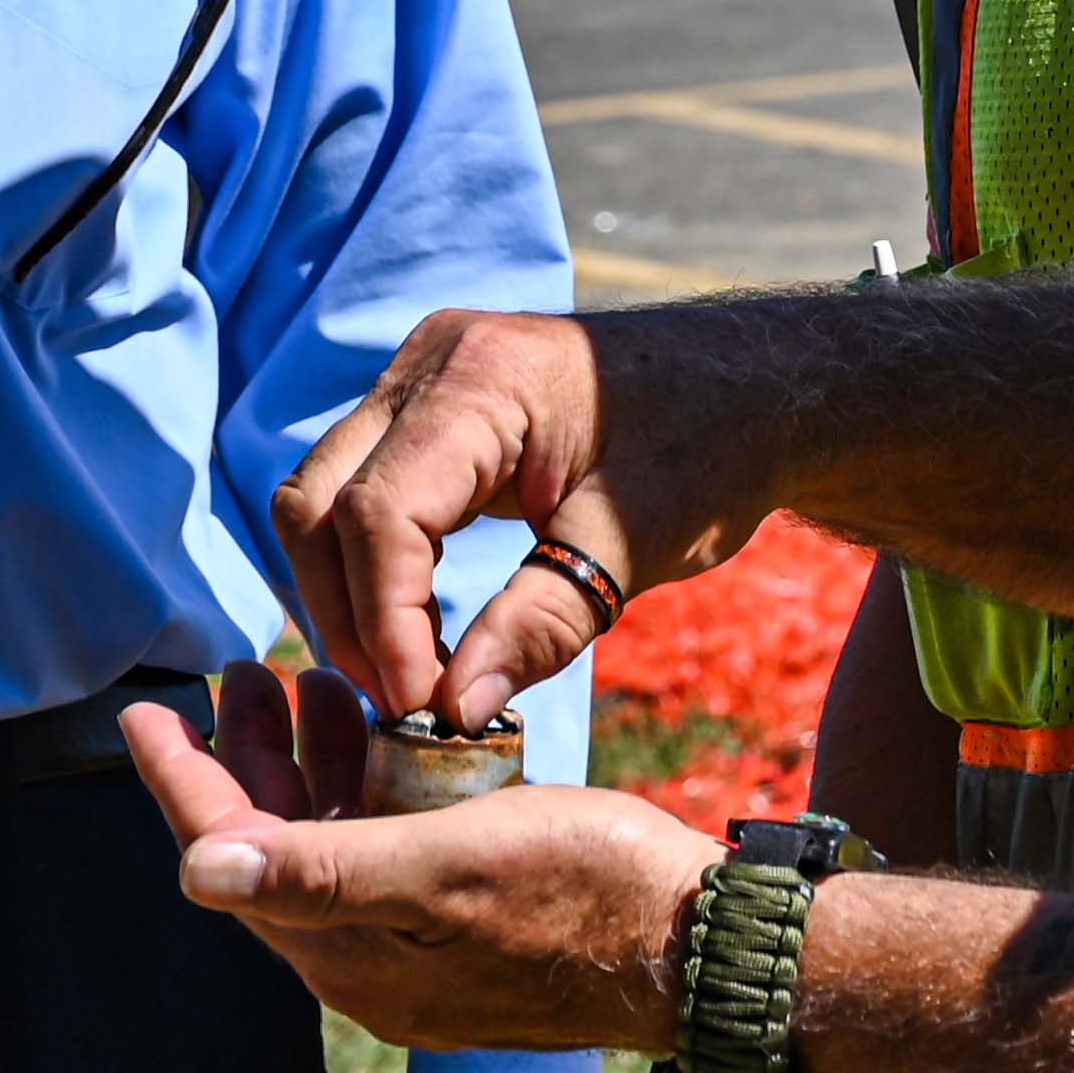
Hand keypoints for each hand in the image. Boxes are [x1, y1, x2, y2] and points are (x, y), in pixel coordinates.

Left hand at [128, 663, 723, 1046]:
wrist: (696, 947)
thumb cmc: (586, 892)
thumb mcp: (448, 865)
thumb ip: (321, 868)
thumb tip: (196, 868)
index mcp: (347, 950)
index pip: (231, 854)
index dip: (181, 779)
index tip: (143, 707)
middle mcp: (365, 960)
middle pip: (272, 847)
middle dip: (245, 756)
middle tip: (242, 669)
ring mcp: (413, 950)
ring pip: (329, 844)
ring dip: (310, 763)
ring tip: (308, 682)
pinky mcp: (459, 933)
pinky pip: (381, 852)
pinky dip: (366, 787)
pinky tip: (388, 733)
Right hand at [273, 306, 776, 726]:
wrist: (756, 389)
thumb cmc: (708, 450)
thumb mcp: (629, 548)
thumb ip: (540, 626)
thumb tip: (452, 709)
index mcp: (481, 379)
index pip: (377, 513)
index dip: (385, 621)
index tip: (423, 703)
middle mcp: (431, 363)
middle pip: (318, 502)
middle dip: (347, 612)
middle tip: (406, 702)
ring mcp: (422, 380)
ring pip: (322, 498)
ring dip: (349, 594)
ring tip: (413, 676)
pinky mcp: (429, 410)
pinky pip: (362, 490)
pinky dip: (375, 565)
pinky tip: (422, 629)